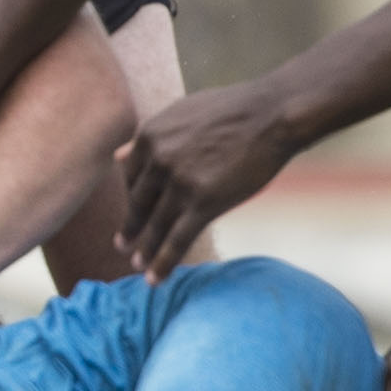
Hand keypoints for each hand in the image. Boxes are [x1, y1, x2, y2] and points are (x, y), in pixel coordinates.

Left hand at [117, 79, 297, 273]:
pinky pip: (176, 240)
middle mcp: (157, 160)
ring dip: (144, 250)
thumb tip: (118, 156)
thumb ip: (150, 138)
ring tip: (138, 264)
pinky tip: (154, 280)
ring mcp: (179, 183)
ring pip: (155, 226)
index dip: (132, 196)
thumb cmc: (235, 111)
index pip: (130, 174)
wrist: (273, 115)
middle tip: (122, 245)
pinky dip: (163, 263)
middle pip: (139, 203)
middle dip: (132, 227)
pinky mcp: (203, 203)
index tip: (135, 210)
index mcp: (149, 136)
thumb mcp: (182, 113)